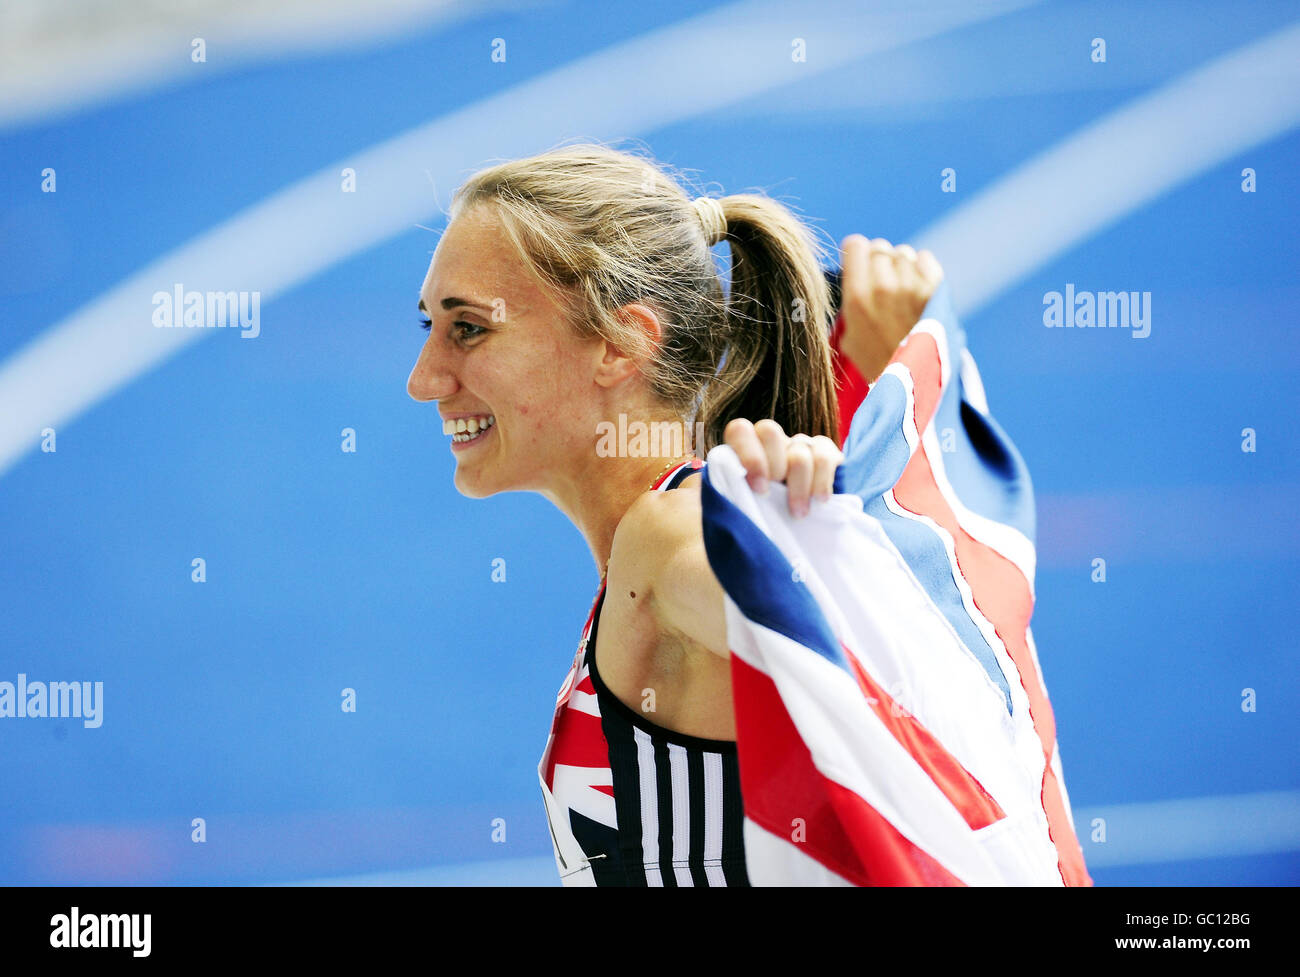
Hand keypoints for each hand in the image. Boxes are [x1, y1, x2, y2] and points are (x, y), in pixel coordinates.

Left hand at [723, 418, 842, 517]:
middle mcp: (770, 441)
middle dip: (773, 467)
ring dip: (799, 486)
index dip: (749, 456)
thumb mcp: (740, 507)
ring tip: (798, 513)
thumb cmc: (759, 518)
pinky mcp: (825, 451)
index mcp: (743, 450)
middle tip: (772, 496)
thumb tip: (722, 491)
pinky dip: (821, 482)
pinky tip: (819, 500)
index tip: (758, 488)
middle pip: (769, 430)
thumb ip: (730, 492)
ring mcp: (799, 443)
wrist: (797, 532)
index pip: (740, 430)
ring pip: (799, 450)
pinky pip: (824, 458)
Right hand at [838, 236, 943, 382]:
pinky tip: (918, 290)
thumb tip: (853, 278)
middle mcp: (883, 287)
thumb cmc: (880, 364)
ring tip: (903, 294)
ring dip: (902, 268)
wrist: (916, 384)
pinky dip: (921, 269)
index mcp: (856, 299)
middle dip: (879, 264)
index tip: (860, 267)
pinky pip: (924, 258)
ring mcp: (912, 286)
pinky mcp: (935, 288)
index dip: (856, 255)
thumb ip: (850, 305)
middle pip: (879, 248)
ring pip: (903, 254)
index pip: (855, 245)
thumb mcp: (850, 340)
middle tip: (884, 287)